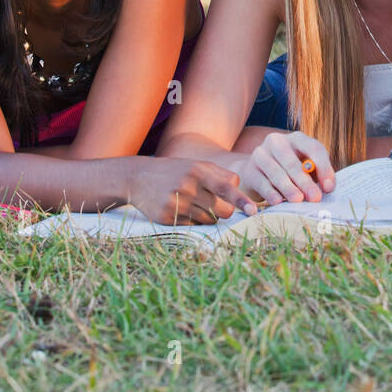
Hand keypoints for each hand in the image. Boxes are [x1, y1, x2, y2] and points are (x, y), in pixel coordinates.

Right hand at [127, 157, 255, 224]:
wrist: (138, 177)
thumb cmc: (176, 171)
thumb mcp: (198, 165)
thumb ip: (222, 175)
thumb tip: (241, 193)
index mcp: (199, 170)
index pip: (227, 187)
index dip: (241, 200)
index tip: (253, 210)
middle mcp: (188, 186)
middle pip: (223, 211)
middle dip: (225, 211)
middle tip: (216, 204)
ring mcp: (177, 203)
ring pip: (210, 221)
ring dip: (208, 216)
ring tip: (194, 203)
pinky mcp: (167, 217)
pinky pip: (193, 226)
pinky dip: (193, 221)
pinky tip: (182, 208)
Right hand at [238, 131, 335, 205]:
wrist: (257, 173)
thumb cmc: (289, 172)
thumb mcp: (306, 168)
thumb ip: (318, 174)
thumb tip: (328, 187)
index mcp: (297, 138)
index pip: (313, 148)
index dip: (323, 168)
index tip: (329, 187)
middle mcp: (277, 141)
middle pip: (292, 161)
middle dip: (305, 181)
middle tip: (315, 197)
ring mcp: (261, 154)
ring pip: (276, 172)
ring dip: (288, 188)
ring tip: (298, 200)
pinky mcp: (250, 170)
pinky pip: (262, 182)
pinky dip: (271, 193)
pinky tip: (278, 202)